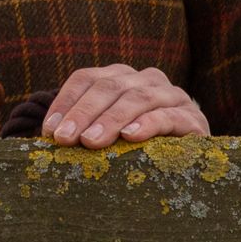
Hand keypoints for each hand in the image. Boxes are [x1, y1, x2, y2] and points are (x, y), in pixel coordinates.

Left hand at [42, 63, 207, 146]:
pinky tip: (131, 135)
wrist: (189, 164)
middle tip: (64, 139)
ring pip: (137, 98)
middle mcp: (146, 79)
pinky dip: (148, 124)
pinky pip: (169, 116)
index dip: (65, 101)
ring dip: (111, 119)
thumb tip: (47, 137)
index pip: (86, 78)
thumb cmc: (136, 150)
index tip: (49, 130)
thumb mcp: (106, 135)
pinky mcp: (193, 119)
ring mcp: (172, 96)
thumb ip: (81, 130)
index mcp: (120, 77)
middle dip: (83, 113)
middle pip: (109, 86)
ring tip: (90, 141)